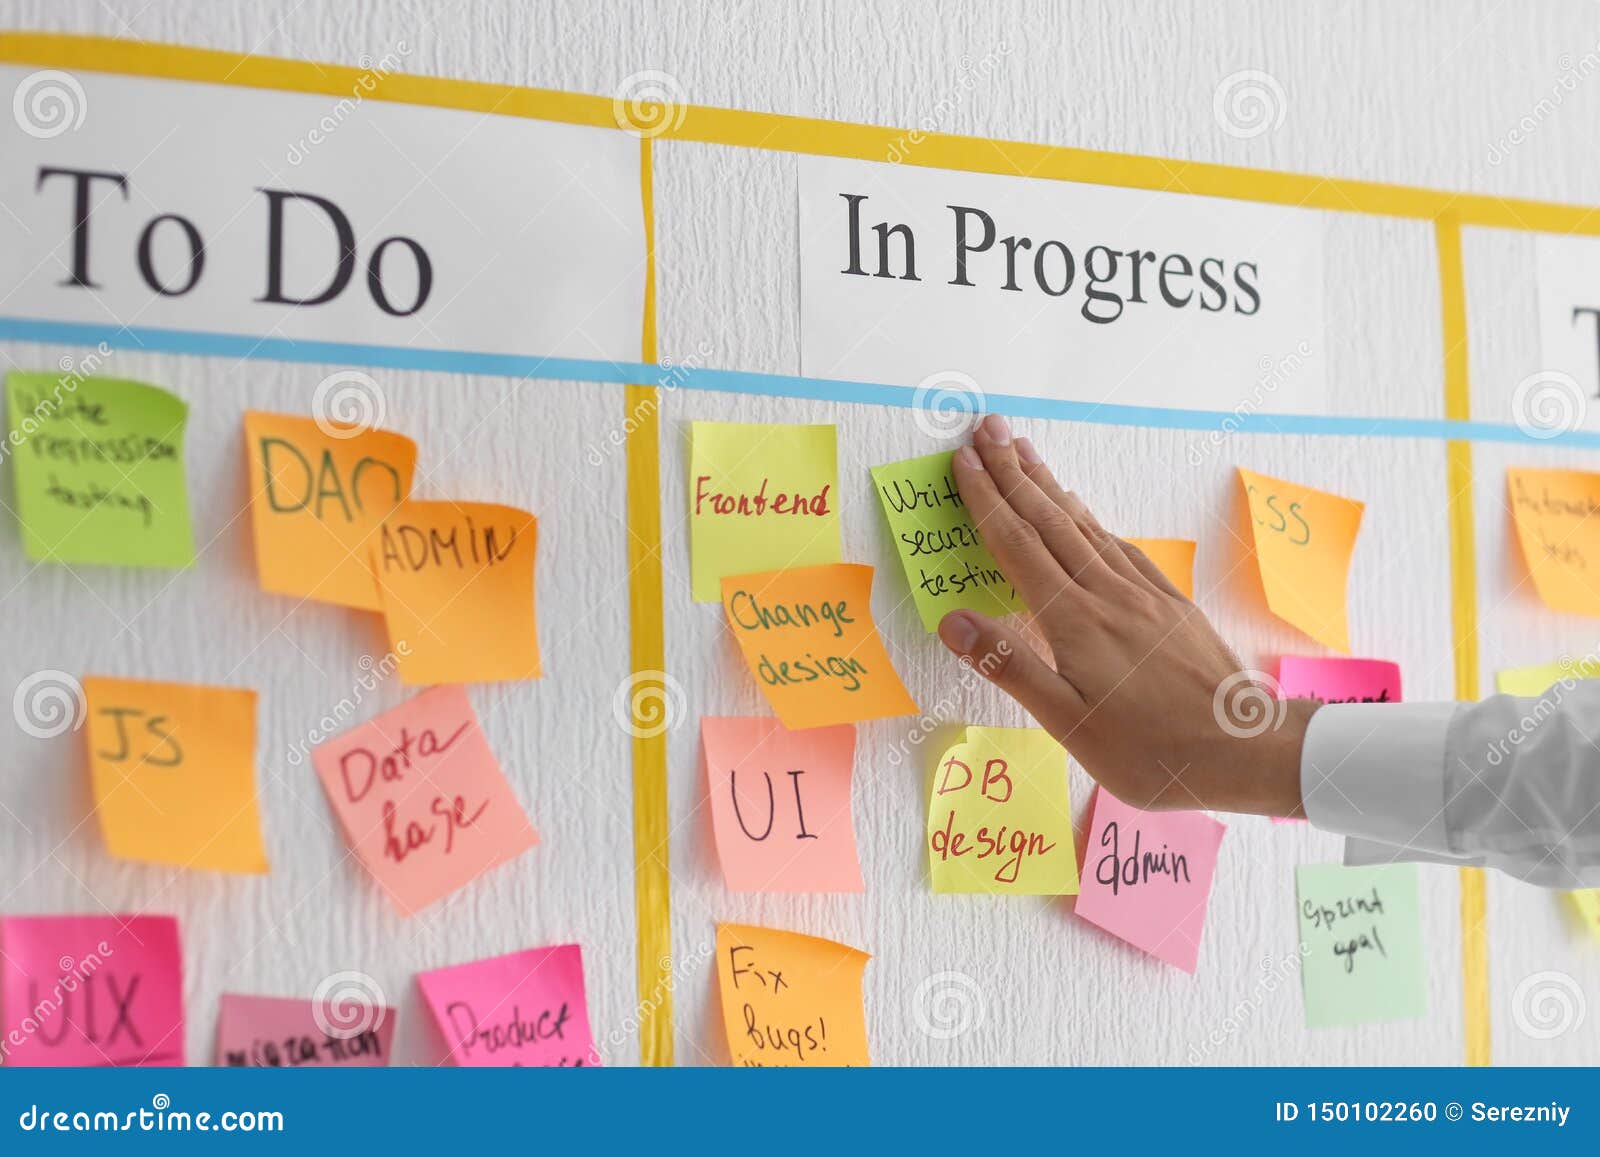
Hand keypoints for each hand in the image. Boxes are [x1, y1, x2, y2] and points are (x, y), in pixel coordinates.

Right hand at [936, 414, 1313, 816]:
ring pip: (1084, 526)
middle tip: (988, 428)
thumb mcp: (1068, 723)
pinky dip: (1092, 521)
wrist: (1244, 749)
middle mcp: (1106, 594)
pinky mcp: (1169, 604)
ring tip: (1025, 453)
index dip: (987, 500)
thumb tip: (953, 621)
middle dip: (1013, 472)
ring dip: (1050, 486)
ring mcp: (1142, 595)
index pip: (1017, 545)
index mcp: (1074, 621)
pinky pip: (1120, 548)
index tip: (963, 461)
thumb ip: (1010, 666)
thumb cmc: (1151, 750)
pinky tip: (1084, 512)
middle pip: (1049, 520)